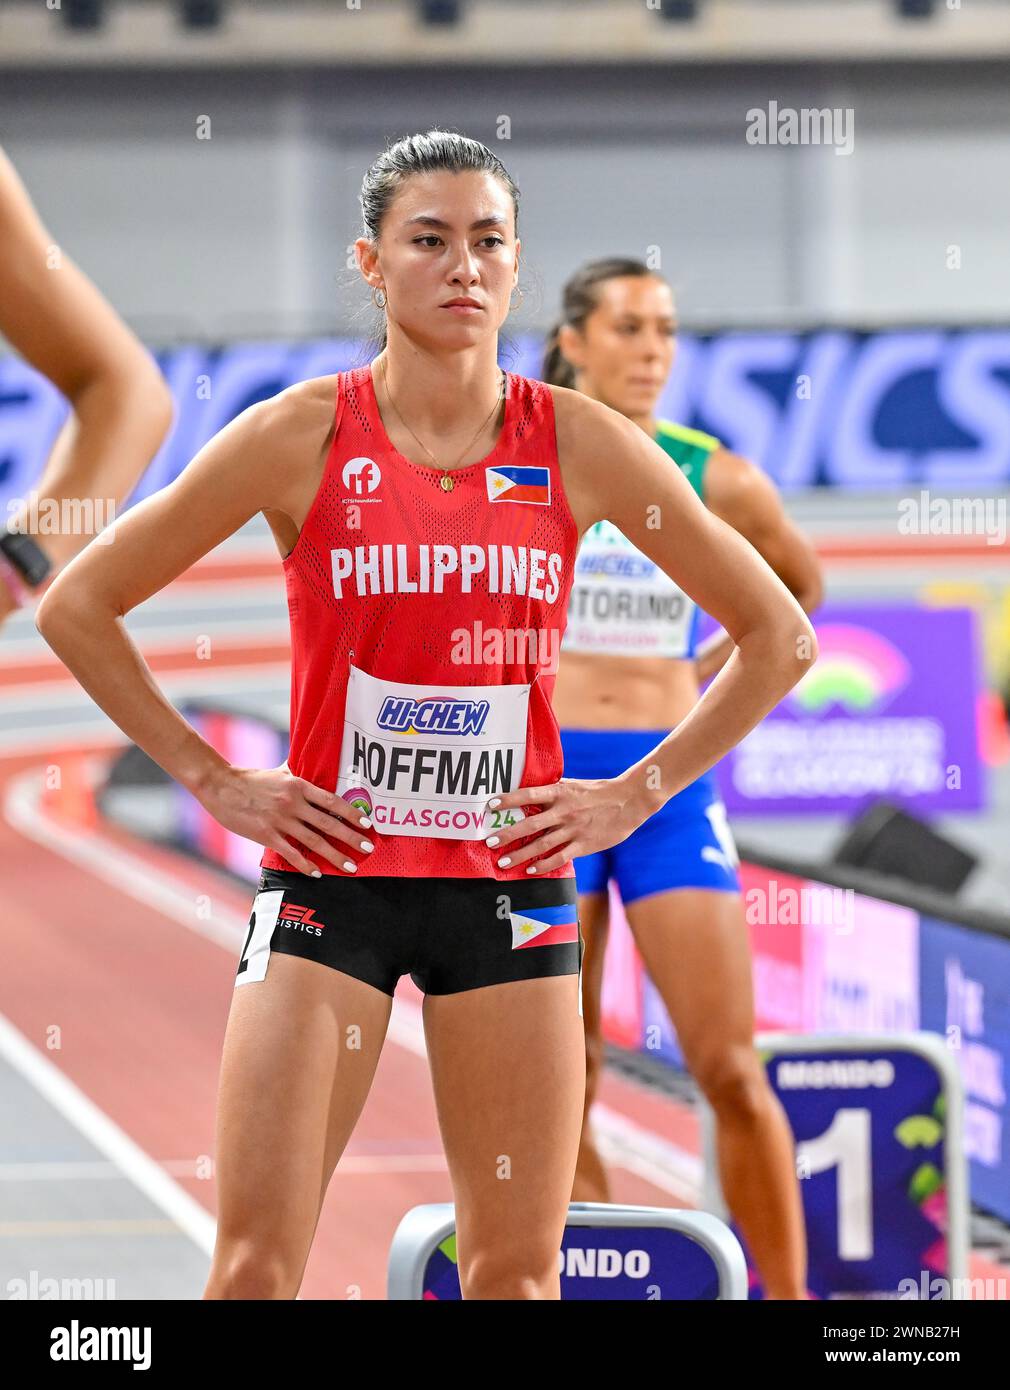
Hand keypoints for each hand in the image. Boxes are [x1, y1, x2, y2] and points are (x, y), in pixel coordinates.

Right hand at [197, 763, 374, 875]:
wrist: (220, 785)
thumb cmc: (250, 778)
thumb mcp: (279, 772)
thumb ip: (297, 774)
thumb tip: (312, 767)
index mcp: (298, 785)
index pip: (332, 801)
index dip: (351, 813)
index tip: (366, 823)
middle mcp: (293, 803)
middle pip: (328, 823)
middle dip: (351, 838)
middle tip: (367, 849)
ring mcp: (280, 820)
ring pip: (314, 841)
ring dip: (335, 855)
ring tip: (350, 866)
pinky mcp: (266, 834)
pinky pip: (291, 853)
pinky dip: (306, 864)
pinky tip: (317, 872)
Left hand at [483, 774, 658, 874]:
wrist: (629, 800)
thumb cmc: (598, 792)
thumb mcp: (573, 785)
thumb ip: (553, 792)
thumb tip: (529, 796)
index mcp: (560, 792)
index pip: (528, 795)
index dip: (508, 799)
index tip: (490, 805)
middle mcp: (564, 810)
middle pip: (530, 824)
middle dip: (507, 834)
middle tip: (489, 842)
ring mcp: (574, 829)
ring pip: (541, 845)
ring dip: (520, 855)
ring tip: (503, 862)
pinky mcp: (584, 844)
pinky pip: (560, 857)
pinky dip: (544, 865)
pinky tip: (531, 870)